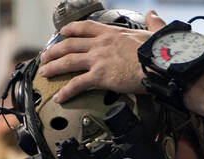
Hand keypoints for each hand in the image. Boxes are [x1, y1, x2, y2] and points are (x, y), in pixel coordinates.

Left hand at [39, 10, 167, 103]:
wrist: (158, 63)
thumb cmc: (158, 51)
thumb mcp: (154, 31)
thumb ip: (152, 23)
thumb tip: (153, 15)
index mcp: (112, 33)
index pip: (86, 27)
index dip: (71, 29)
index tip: (63, 32)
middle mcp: (101, 44)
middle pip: (70, 44)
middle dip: (55, 50)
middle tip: (46, 57)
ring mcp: (98, 60)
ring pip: (68, 61)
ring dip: (54, 67)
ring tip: (44, 73)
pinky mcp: (100, 76)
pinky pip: (77, 84)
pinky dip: (66, 91)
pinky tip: (59, 97)